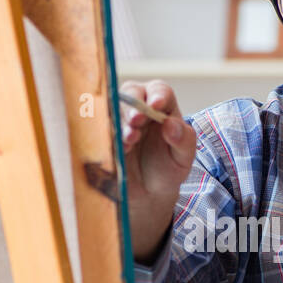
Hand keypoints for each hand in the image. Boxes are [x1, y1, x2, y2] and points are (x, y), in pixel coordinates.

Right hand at [120, 80, 194, 260]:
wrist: (147, 192)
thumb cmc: (167, 168)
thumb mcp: (182, 158)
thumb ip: (183, 140)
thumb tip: (171, 125)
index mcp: (163, 107)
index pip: (160, 91)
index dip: (157, 95)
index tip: (156, 105)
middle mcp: (139, 108)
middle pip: (133, 92)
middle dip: (134, 106)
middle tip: (137, 120)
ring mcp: (119, 119)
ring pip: (114, 107)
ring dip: (121, 122)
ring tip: (130, 140)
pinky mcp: (104, 133)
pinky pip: (99, 127)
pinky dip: (107, 135)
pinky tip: (119, 149)